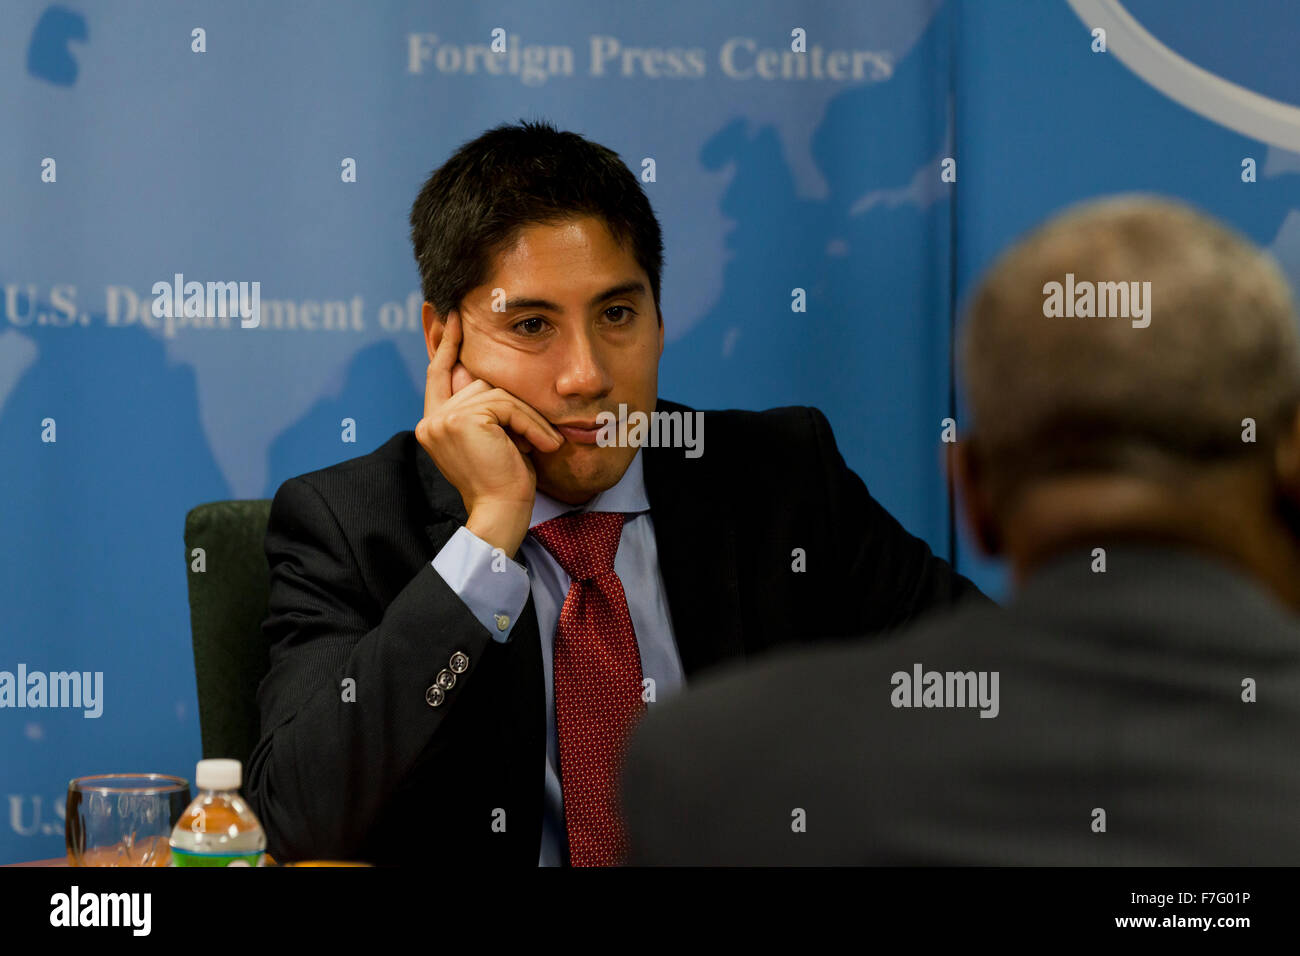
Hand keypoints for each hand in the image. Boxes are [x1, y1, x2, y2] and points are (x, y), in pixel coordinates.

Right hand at [415, 309, 562, 555]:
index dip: (445, 344)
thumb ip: (484, 409)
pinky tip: (543, 446)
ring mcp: (443, 419)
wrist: (501, 513)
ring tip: (541, 445)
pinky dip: (531, 424)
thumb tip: (487, 373)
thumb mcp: (491, 438)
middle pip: (479, 383)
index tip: (451, 315)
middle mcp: (431, 420)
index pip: (437, 374)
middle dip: (512, 405)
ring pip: (497, 393)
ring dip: (527, 418)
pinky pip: (507, 406)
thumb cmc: (503, 481)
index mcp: (432, 424)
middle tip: (535, 437)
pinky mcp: (462, 420)